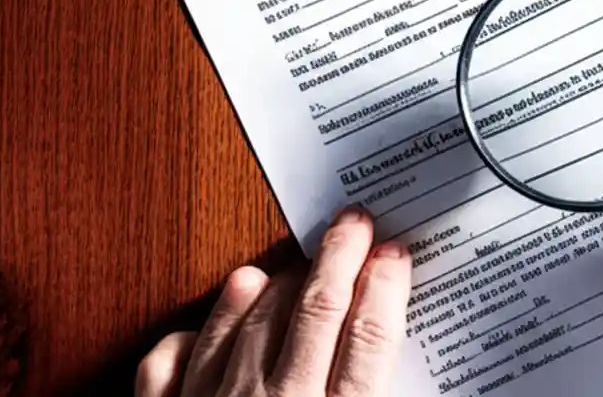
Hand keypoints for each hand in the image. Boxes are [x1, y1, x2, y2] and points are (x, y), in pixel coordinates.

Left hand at [136, 207, 411, 396]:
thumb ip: (377, 391)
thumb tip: (425, 373)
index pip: (368, 335)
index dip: (386, 286)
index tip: (394, 254)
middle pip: (315, 310)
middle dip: (338, 256)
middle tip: (352, 222)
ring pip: (248, 320)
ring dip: (276, 285)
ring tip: (293, 263)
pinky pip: (177, 359)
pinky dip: (202, 328)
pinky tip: (223, 309)